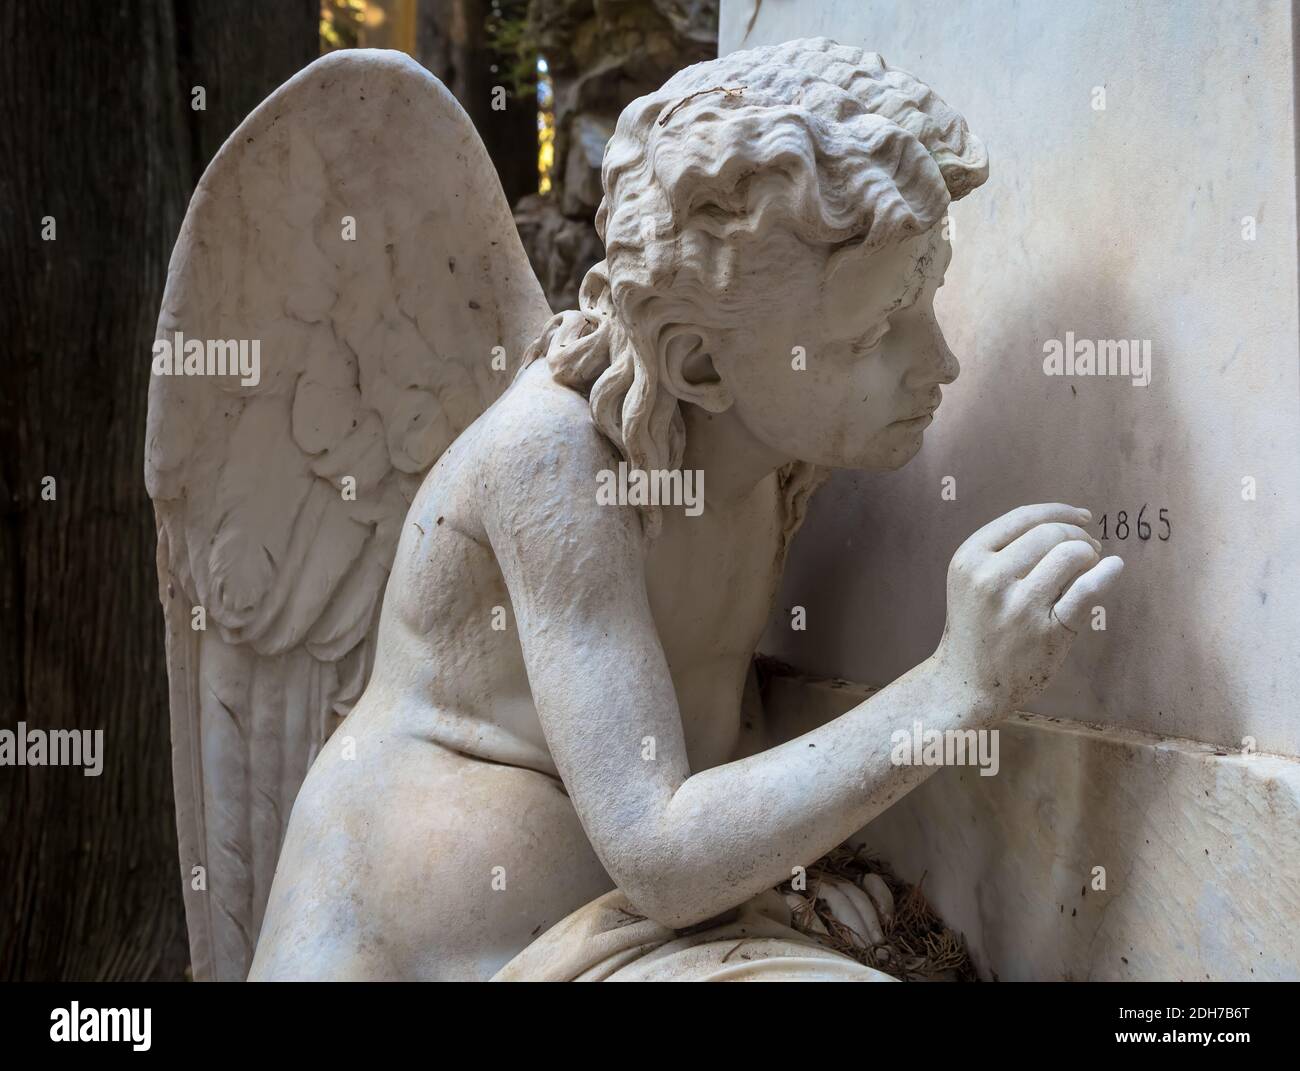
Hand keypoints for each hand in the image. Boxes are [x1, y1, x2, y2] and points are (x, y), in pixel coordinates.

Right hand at [934, 503, 1123, 710]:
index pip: (1023, 518)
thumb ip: (1005, 551)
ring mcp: (1018, 606)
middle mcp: (989, 577)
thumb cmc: (976, 626)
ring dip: (1089, 554)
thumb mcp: (972, 579)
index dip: (1060, 512)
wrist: (967, 683)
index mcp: (969, 558)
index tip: (1081, 517)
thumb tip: (1068, 521)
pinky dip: (1106, 574)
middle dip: (1078, 535)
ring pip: (1070, 555)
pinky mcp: (1046, 631)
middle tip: (1089, 549)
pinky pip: (1086, 590)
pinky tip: (1114, 567)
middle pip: (1050, 533)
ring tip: (1091, 565)